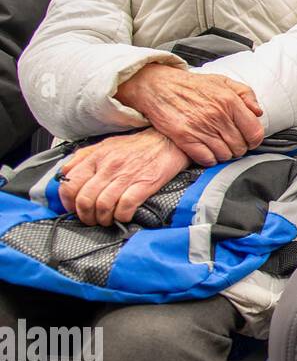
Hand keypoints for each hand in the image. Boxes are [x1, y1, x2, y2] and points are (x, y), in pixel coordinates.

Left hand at [57, 128, 190, 226]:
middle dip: (85, 215)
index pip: (70, 184)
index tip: (73, 209)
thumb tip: (65, 173)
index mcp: (96, 157)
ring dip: (102, 219)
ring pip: (102, 206)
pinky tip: (123, 216)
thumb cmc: (137, 146)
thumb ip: (83, 158)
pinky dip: (121, 216)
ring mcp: (126, 175)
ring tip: (106, 220)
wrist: (167, 141)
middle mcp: (108, 166)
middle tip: (90, 219)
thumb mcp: (105, 145)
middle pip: (85, 199)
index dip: (68, 202)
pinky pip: (125, 206)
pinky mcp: (144, 184)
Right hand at [115, 63, 264, 165]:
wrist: (158, 86)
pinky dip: (209, 159)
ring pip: (225, 155)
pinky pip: (206, 159)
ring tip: (218, 146)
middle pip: (240, 147)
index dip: (254, 140)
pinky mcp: (185, 138)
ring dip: (224, 154)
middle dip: (238, 148)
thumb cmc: (191, 85)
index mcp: (230, 101)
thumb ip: (246, 94)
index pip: (254, 132)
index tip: (249, 140)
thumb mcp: (223, 81)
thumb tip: (258, 112)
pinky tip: (206, 152)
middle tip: (230, 143)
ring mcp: (201, 128)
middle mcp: (217, 116)